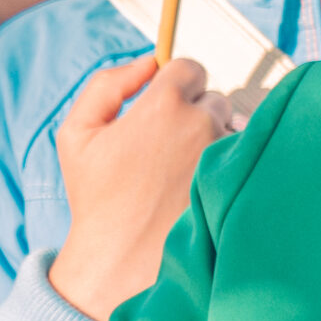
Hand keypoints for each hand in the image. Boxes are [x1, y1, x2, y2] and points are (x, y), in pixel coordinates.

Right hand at [47, 51, 229, 320]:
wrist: (121, 261)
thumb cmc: (95, 198)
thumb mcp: (77, 134)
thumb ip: (106, 84)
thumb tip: (148, 60)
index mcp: (163, 104)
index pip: (189, 67)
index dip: (175, 85)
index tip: (164, 108)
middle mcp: (201, 124)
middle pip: (213, 98)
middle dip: (194, 114)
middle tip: (167, 149)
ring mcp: (225, 155)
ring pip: (230, 129)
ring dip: (212, 141)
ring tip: (182, 174)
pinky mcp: (239, 183)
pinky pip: (243, 158)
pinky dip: (227, 167)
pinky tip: (201, 189)